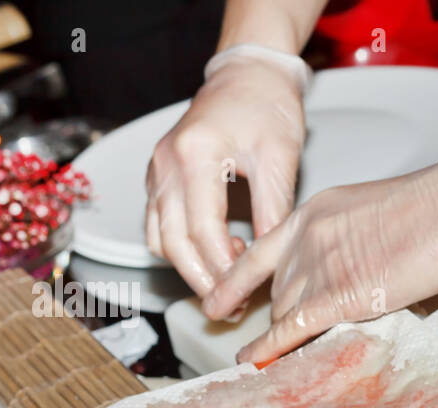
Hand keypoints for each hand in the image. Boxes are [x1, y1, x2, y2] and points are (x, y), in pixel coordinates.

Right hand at [145, 48, 307, 297]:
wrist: (248, 73)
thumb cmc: (267, 106)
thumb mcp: (280, 158)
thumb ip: (273, 210)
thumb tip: (271, 260)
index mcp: (195, 154)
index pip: (203, 231)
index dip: (225, 269)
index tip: (249, 292)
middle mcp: (166, 163)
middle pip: (173, 242)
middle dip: (203, 280)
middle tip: (235, 305)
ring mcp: (157, 168)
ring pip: (160, 238)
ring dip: (190, 268)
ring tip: (229, 283)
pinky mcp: (160, 174)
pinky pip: (159, 223)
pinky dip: (180, 247)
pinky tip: (215, 254)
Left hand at [203, 142, 437, 364]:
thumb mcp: (384, 219)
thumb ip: (359, 247)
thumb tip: (364, 275)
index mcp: (318, 212)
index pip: (266, 253)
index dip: (242, 281)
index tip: (224, 297)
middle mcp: (307, 236)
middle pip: (274, 288)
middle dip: (274, 316)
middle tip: (271, 342)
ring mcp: (319, 266)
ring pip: (280, 312)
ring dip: (276, 339)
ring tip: (267, 363)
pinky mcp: (337, 296)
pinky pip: (289, 329)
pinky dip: (267, 350)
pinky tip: (253, 364)